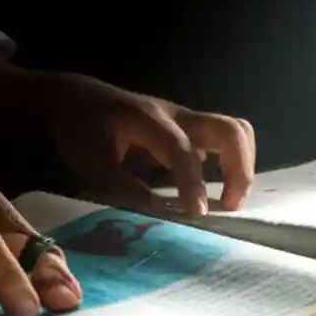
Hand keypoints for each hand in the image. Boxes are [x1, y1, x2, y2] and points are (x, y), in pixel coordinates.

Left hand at [30, 71, 256, 215]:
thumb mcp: (90, 164)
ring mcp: (186, 121)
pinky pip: (223, 142)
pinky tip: (215, 196)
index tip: (196, 216)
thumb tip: (160, 213)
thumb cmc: (80, 131)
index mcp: (148, 120)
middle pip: (229, 131)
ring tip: (228, 203)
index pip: (182, 150)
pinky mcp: (188, 131)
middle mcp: (176, 116)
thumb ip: (123, 188)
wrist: (74, 99)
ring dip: (241, 168)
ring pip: (235, 132)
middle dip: (239, 170)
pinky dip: (230, 167)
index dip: (192, 183)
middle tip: (228, 207)